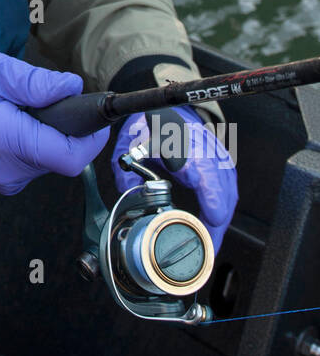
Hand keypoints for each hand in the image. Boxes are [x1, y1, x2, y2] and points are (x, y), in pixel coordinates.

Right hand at [0, 52, 110, 195]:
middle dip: (65, 127)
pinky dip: (35, 142)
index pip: (70, 156)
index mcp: (8, 142)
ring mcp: (5, 180)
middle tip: (44, 98)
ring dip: (48, 133)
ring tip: (20, 108)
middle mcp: (10, 170)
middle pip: (62, 156)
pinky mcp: (3, 180)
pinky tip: (13, 122)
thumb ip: (37, 82)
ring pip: (49, 159)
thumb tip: (73, 88)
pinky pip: (34, 162)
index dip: (91, 137)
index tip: (94, 114)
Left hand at [111, 106, 237, 253]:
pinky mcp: (220, 160)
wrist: (167, 107)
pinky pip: (228, 187)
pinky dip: (224, 208)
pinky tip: (216, 225)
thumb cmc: (151, 123)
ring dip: (222, 219)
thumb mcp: (130, 142)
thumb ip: (125, 166)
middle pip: (223, 189)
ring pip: (229, 190)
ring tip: (211, 243)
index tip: (214, 217)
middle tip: (209, 248)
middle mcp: (206, 150)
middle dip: (218, 222)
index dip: (212, 196)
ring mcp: (216, 154)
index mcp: (185, 144)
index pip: (205, 171)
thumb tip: (127, 191)